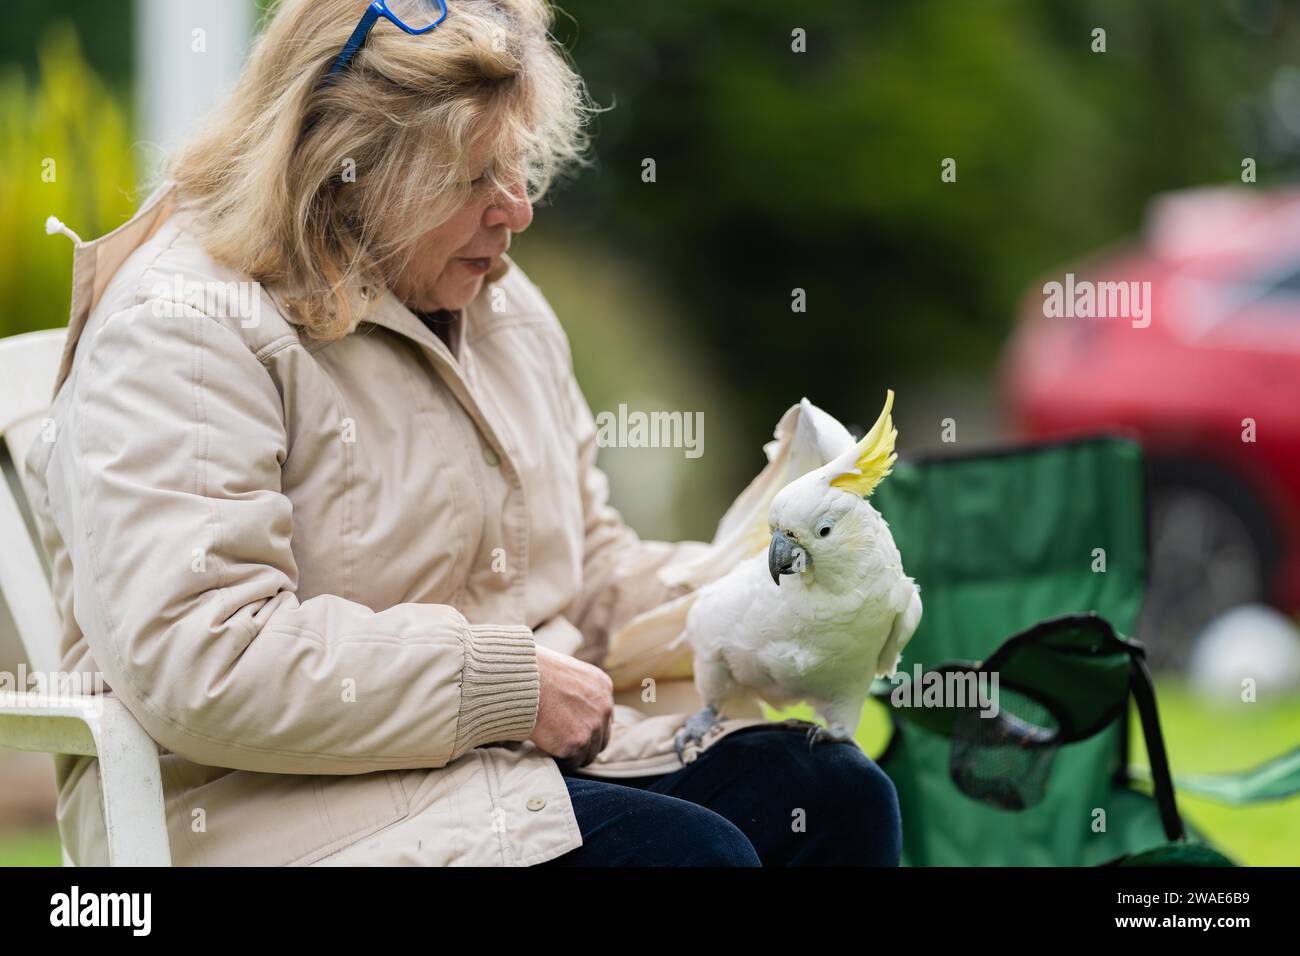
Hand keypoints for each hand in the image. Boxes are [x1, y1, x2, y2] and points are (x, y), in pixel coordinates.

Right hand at [528, 643, 613, 769]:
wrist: (521, 679)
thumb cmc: (533, 672)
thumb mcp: (565, 671)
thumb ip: (576, 688)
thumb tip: (569, 704)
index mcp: (602, 686)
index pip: (604, 716)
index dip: (588, 724)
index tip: (573, 728)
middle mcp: (604, 707)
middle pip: (601, 738)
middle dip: (584, 743)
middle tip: (563, 743)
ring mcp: (592, 727)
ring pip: (588, 754)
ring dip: (573, 755)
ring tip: (552, 748)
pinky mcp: (576, 744)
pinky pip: (572, 763)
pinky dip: (560, 761)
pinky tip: (546, 751)